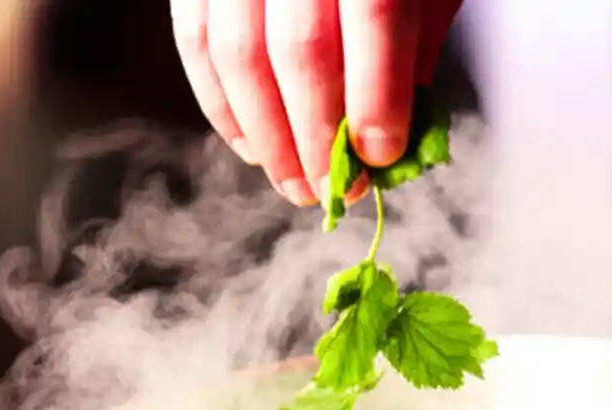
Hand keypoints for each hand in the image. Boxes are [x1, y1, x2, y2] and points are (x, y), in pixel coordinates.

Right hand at [169, 0, 462, 206]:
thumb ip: (415, 38)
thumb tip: (395, 132)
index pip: (375, 17)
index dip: (378, 98)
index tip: (383, 155)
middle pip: (299, 48)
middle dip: (318, 136)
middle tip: (335, 191)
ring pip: (239, 54)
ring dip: (267, 136)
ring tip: (295, 184)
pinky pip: (197, 42)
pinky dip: (222, 105)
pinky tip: (252, 147)